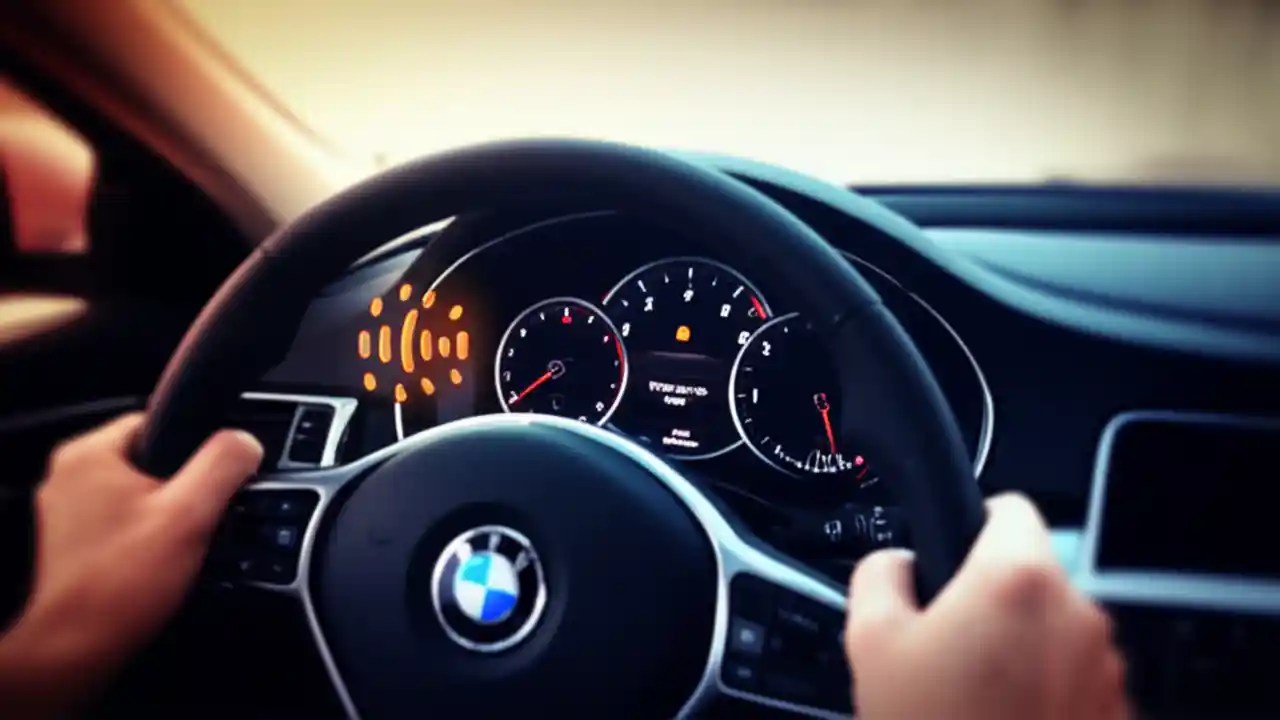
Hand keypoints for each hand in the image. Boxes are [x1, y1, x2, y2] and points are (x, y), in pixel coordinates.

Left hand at [0, 414, 262, 718]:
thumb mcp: (191, 513)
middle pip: (150, 460)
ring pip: (137, 493)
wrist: (79, 647)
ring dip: (164, 512)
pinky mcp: (71, 542)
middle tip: (198, 517)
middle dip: (181, 486)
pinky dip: (145, 534)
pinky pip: (123, 520)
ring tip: (178, 543)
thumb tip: (246, 441)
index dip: (195, 447)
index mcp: (88, 453)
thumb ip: (224, 465)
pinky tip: (158, 560)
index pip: (157, 421)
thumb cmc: (124, 582)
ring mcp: (65, 511)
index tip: (214, 477)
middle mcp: (67, 476)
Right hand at [844, 493, 1128, 719]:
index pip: (1009, 506)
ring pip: (1053, 629)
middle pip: (1030, 574)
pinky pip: (1073, 679)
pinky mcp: (1116, 710)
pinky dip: (1043, 690)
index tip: (953, 555)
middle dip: (990, 599)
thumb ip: (881, 574)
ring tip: (971, 695)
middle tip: (944, 644)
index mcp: (1016, 579)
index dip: (972, 525)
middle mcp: (1076, 613)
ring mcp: (1105, 667)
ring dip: (1019, 647)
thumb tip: (898, 564)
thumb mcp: (869, 641)